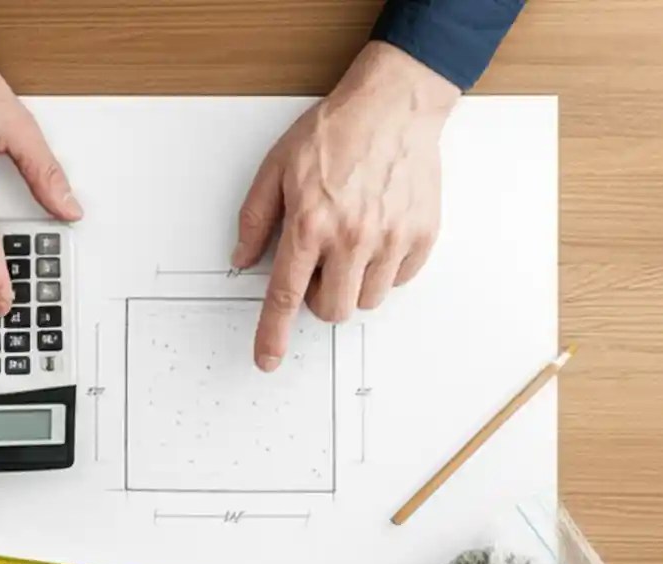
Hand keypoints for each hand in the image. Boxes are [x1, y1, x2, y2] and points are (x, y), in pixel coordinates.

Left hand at [233, 42, 459, 370]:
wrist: (393, 105)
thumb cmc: (335, 132)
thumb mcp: (277, 168)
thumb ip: (256, 218)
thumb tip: (242, 259)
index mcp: (310, 223)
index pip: (286, 295)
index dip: (273, 334)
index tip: (267, 359)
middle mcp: (351, 237)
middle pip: (332, 310)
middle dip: (320, 298)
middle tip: (321, 262)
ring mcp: (390, 239)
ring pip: (367, 300)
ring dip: (353, 283)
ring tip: (352, 242)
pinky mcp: (420, 235)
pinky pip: (399, 280)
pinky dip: (386, 268)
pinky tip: (379, 233)